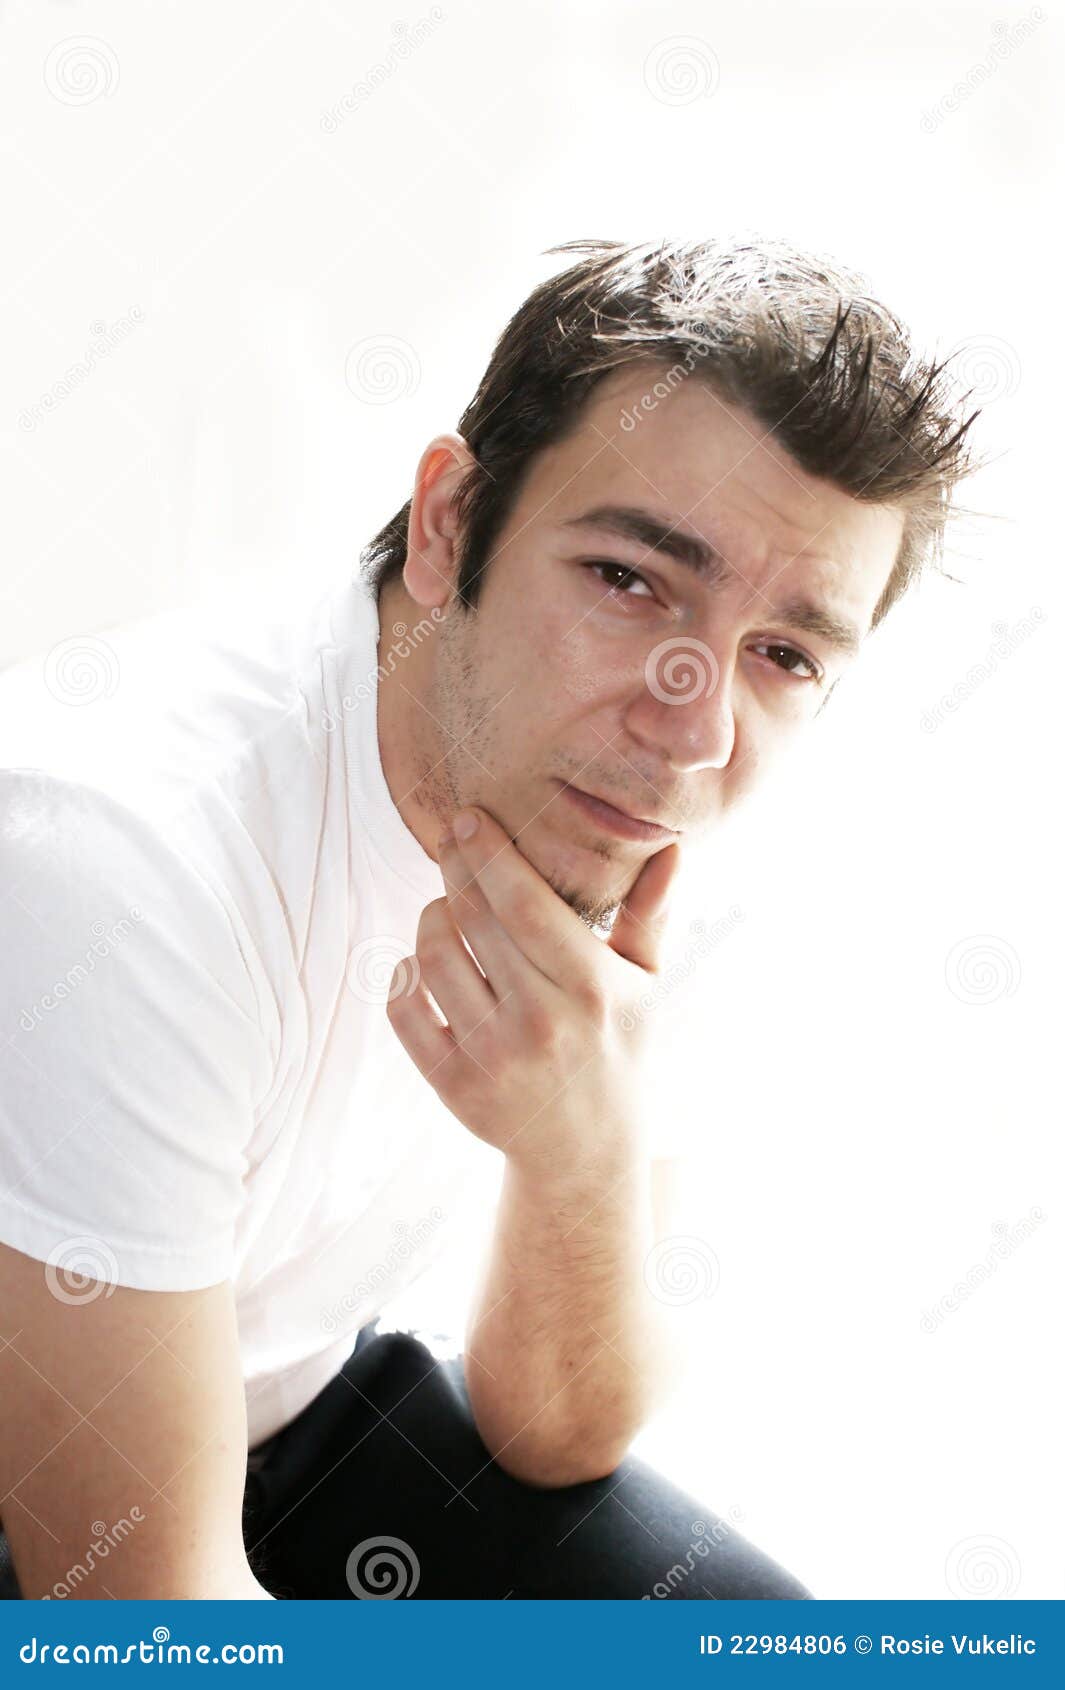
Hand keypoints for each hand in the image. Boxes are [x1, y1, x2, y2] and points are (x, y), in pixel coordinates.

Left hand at [385, 806, 681, 1181]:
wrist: (586, 1150)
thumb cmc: (617, 1048)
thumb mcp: (643, 985)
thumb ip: (649, 916)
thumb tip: (671, 850)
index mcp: (589, 988)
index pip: (524, 902)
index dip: (488, 853)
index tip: (468, 818)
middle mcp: (539, 1022)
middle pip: (471, 919)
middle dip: (454, 869)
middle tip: (452, 844)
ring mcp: (492, 1057)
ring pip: (431, 956)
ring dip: (429, 917)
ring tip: (446, 908)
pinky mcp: (452, 1085)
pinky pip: (404, 1009)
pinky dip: (405, 973)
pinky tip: (426, 961)